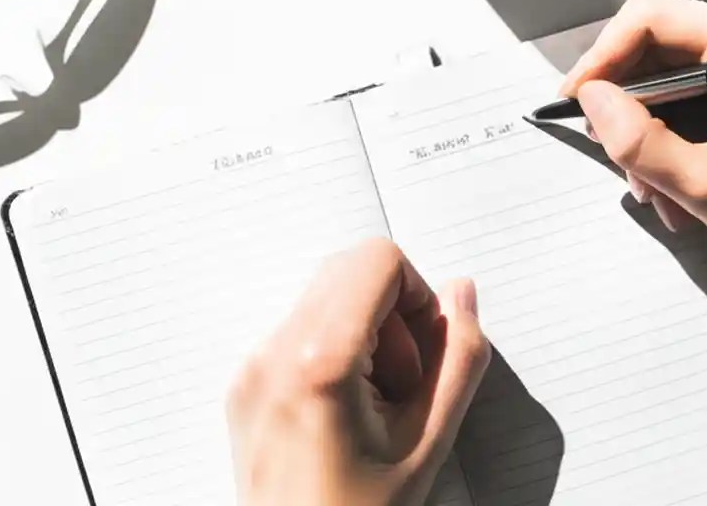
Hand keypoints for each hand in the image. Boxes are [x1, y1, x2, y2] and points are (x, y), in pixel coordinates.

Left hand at [227, 238, 489, 505]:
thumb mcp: (428, 445)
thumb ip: (459, 360)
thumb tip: (462, 296)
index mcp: (318, 363)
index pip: (376, 261)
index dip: (418, 294)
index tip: (428, 347)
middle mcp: (272, 356)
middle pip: (348, 271)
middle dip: (393, 313)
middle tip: (406, 383)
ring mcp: (251, 369)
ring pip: (324, 299)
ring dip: (366, 334)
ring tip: (378, 406)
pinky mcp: (244, 385)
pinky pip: (299, 333)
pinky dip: (336, 353)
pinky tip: (350, 413)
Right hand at [559, 0, 706, 277]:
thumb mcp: (706, 184)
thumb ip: (640, 141)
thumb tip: (591, 99)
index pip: (652, 17)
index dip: (603, 56)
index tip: (578, 101)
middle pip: (654, 45)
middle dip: (623, 103)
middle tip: (610, 150)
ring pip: (666, 74)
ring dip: (644, 130)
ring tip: (649, 186)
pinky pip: (688, 95)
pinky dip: (668, 136)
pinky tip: (671, 183)